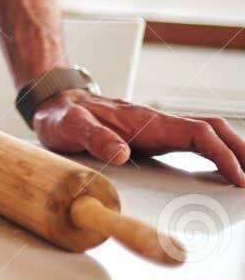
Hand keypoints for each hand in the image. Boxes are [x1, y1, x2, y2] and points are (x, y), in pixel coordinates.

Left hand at [32, 88, 244, 186]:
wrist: (53, 103)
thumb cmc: (62, 115)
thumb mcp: (70, 127)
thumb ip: (95, 139)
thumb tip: (122, 154)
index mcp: (145, 121)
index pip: (197, 133)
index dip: (222, 154)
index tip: (238, 177)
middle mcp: (156, 123)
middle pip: (212, 130)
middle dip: (240, 151)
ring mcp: (156, 129)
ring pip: (205, 134)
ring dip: (231, 151)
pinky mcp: (151, 137)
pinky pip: (192, 141)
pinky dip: (214, 152)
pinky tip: (221, 168)